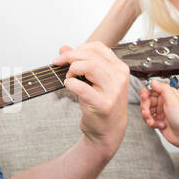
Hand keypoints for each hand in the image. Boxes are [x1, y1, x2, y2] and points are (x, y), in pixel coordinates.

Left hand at [52, 42, 129, 158]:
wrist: (107, 131)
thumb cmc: (100, 104)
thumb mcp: (92, 81)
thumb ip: (80, 62)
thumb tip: (63, 48)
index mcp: (120, 68)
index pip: (99, 47)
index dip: (79, 48)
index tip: (65, 56)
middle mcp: (119, 77)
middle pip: (92, 56)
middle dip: (70, 57)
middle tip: (58, 63)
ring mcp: (113, 91)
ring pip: (89, 66)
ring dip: (72, 70)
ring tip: (69, 78)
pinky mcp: (103, 104)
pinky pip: (81, 87)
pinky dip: (70, 84)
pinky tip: (69, 86)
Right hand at [140, 77, 178, 151]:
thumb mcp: (173, 100)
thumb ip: (162, 88)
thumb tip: (154, 81)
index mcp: (168, 95)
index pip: (152, 90)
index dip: (146, 93)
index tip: (144, 97)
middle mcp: (164, 103)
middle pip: (147, 101)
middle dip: (145, 106)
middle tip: (147, 111)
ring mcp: (161, 112)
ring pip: (146, 111)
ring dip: (147, 116)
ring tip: (152, 120)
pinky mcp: (158, 121)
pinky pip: (149, 120)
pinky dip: (151, 123)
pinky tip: (158, 124)